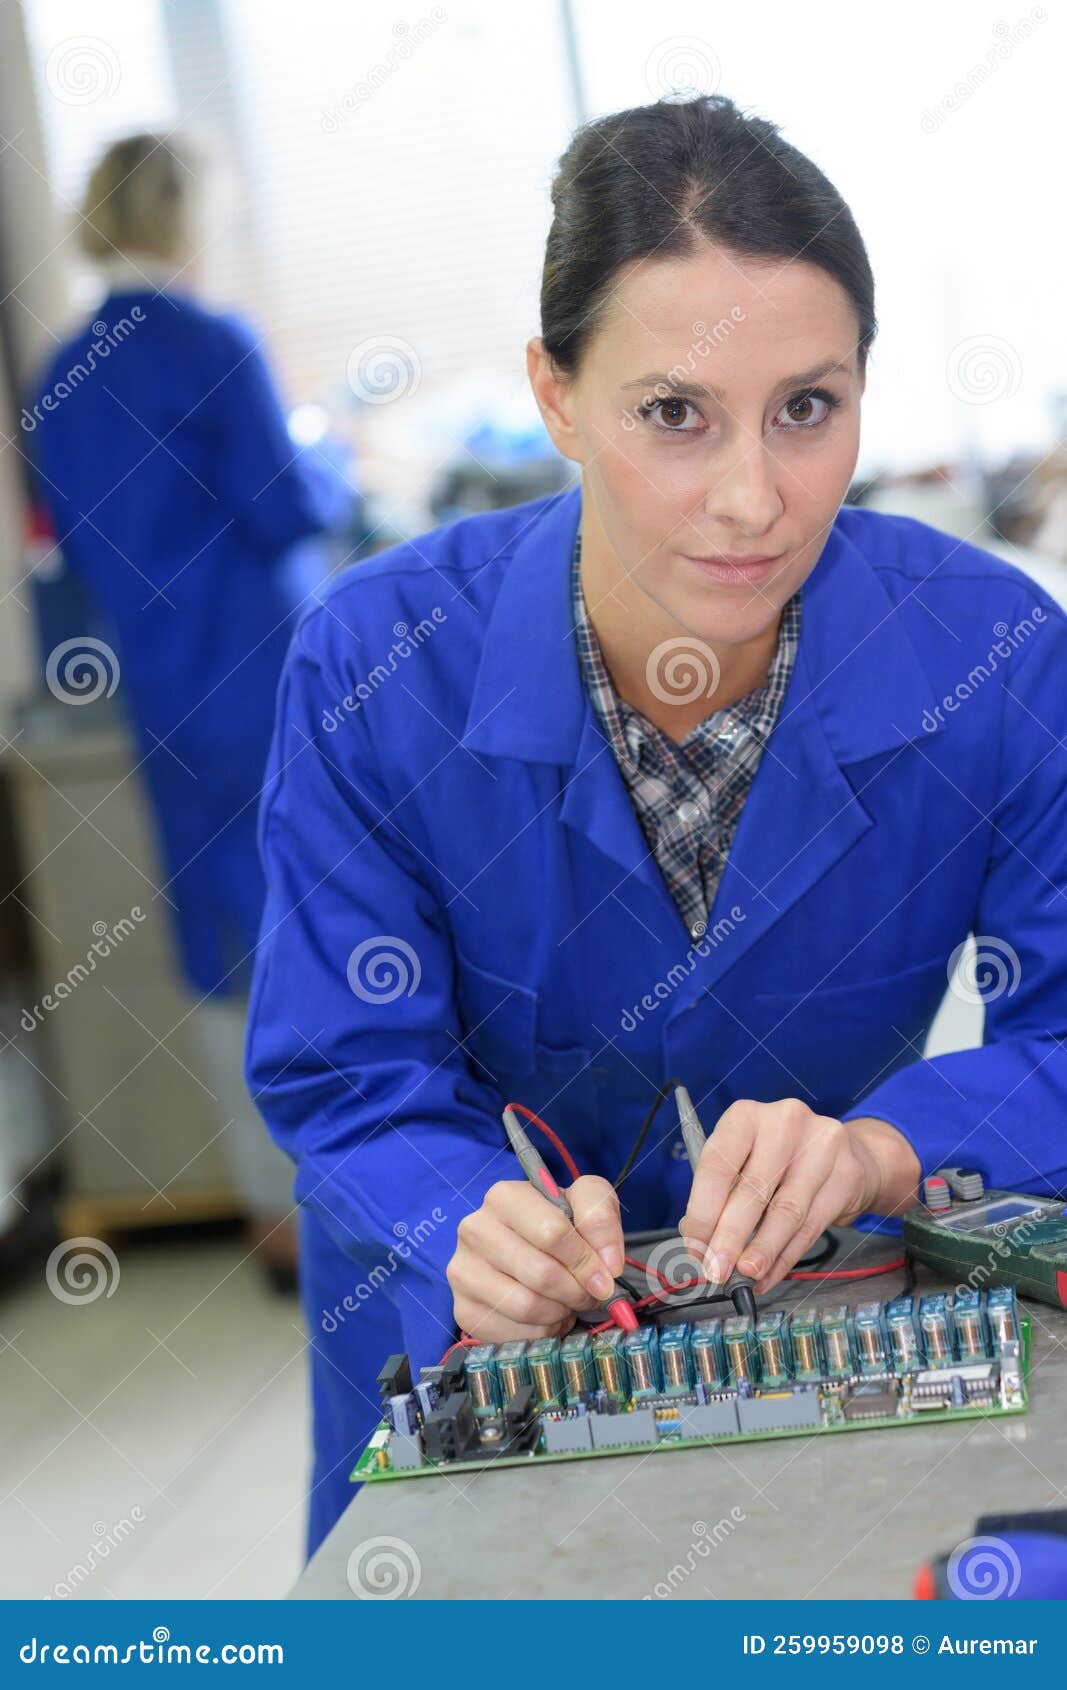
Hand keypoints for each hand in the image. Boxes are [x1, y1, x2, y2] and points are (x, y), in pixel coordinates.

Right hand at [446, 1174, 625, 1342]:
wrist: (522, 1246)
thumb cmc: (556, 1221)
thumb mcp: (586, 1201)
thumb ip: (601, 1218)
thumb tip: (608, 1265)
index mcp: (502, 1197)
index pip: (552, 1232)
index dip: (586, 1261)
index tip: (604, 1277)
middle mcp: (474, 1230)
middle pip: (540, 1273)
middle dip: (575, 1291)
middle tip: (588, 1295)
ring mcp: (463, 1271)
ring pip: (525, 1306)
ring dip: (559, 1312)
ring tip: (566, 1303)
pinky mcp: (463, 1309)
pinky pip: (512, 1334)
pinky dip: (540, 1331)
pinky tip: (545, 1317)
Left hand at [679, 1098, 920, 1293]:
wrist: (846, 1152)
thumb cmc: (779, 1159)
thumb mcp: (744, 1162)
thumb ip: (721, 1196)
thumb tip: (699, 1244)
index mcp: (745, 1115)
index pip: (718, 1165)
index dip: (703, 1211)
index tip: (695, 1247)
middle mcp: (784, 1122)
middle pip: (753, 1189)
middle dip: (730, 1238)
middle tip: (716, 1271)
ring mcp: (821, 1145)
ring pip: (786, 1211)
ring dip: (761, 1252)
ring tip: (745, 1277)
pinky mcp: (847, 1174)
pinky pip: (811, 1226)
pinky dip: (786, 1258)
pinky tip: (769, 1275)